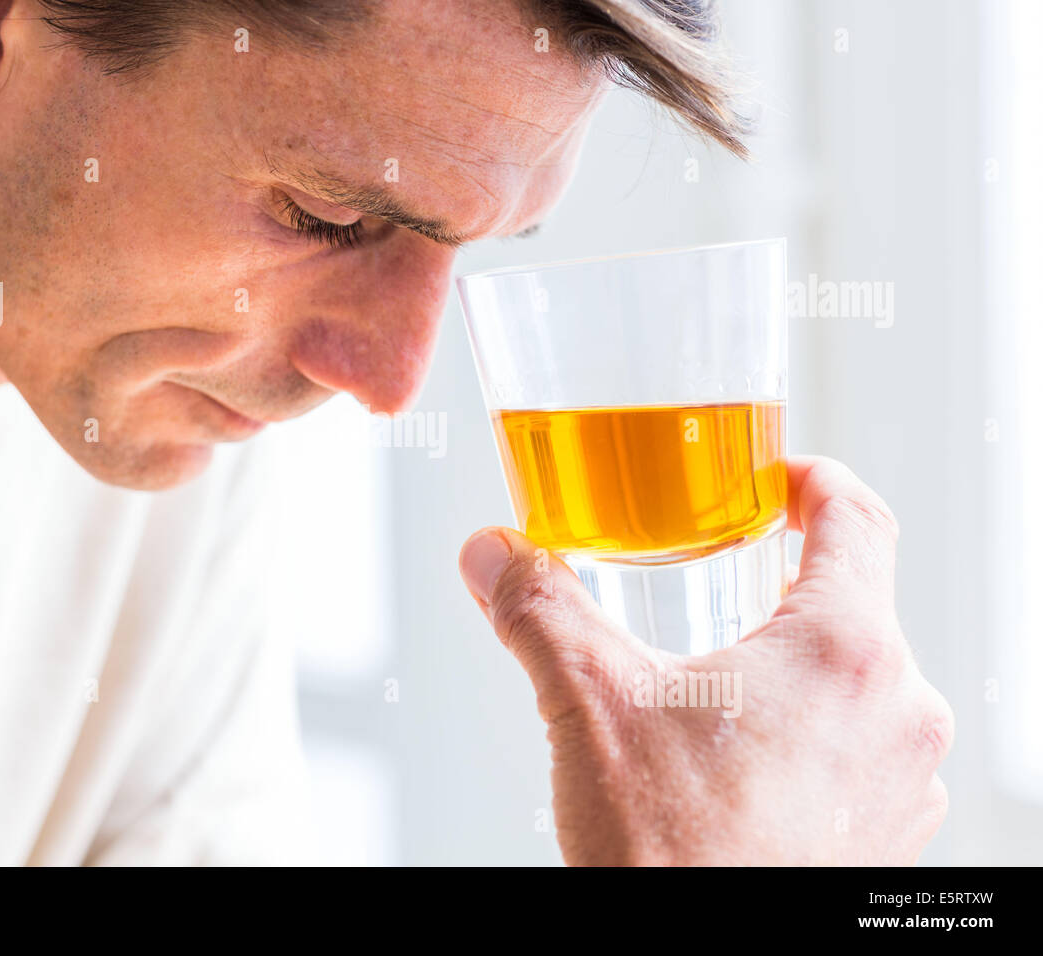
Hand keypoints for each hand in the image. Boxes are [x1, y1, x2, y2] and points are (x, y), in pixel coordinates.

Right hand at [458, 455, 951, 864]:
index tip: (773, 480)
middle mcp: (897, 710)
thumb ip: (538, 604)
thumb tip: (492, 552)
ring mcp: (900, 781)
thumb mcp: (587, 700)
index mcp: (844, 652)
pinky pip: (861, 746)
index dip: (812, 481)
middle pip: (857, 599)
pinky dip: (809, 725)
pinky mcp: (883, 835)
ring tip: (719, 673)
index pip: (859, 519)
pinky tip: (739, 751)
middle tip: (718, 574)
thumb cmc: (669, 854)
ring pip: (860, 677)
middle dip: (782, 577)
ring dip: (796, 657)